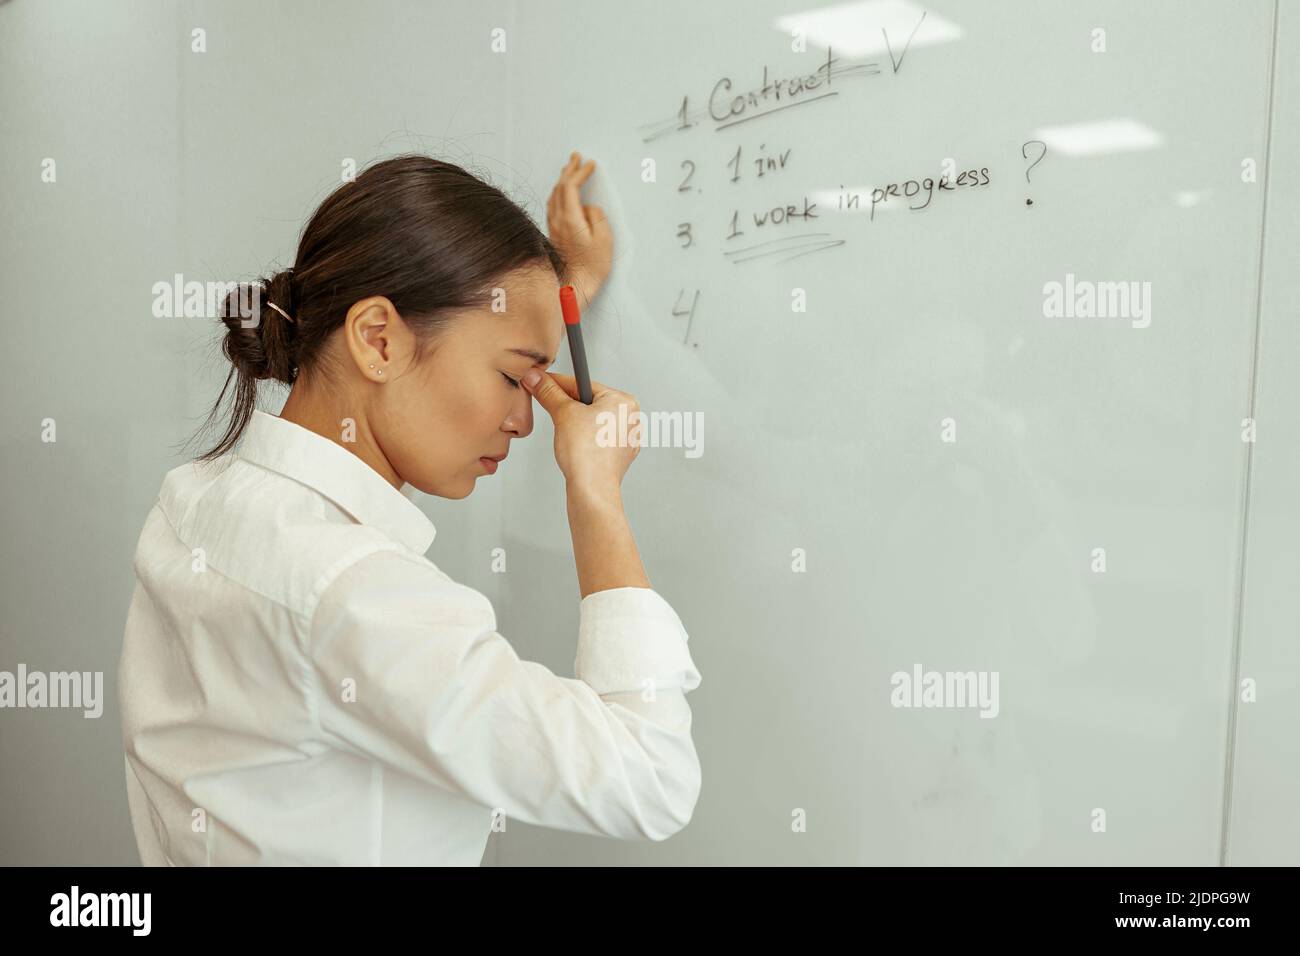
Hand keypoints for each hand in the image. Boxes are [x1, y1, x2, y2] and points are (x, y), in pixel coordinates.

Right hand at [522, 369, 640, 490]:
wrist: (592, 490)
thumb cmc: (588, 456)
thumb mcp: (563, 414)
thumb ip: (549, 393)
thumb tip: (537, 379)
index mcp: (624, 402)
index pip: (585, 384)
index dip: (559, 383)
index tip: (542, 381)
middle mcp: (630, 418)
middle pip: (589, 402)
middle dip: (568, 405)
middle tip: (552, 409)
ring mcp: (626, 438)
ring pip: (592, 421)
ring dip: (574, 423)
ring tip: (566, 434)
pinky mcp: (618, 455)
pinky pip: (596, 439)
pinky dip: (583, 439)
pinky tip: (575, 447)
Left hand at [546, 151, 612, 308]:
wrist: (574, 286)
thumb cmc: (591, 267)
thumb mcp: (604, 239)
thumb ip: (597, 216)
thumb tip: (589, 207)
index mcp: (570, 218)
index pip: (571, 186)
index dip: (580, 172)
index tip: (590, 164)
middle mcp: (558, 220)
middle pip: (560, 187)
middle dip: (569, 169)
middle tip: (577, 158)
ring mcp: (554, 227)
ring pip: (554, 195)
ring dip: (563, 180)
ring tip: (570, 170)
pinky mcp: (554, 233)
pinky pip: (553, 205)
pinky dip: (559, 192)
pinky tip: (563, 193)